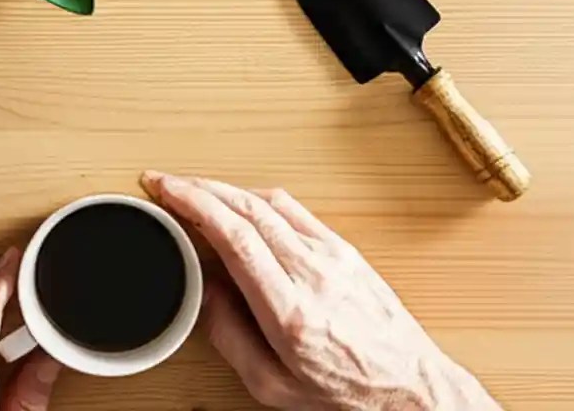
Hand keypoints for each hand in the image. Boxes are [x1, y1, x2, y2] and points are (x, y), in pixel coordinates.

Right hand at [142, 172, 500, 410]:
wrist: (408, 384)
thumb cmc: (346, 390)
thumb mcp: (272, 386)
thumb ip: (230, 337)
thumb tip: (205, 293)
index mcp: (290, 310)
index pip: (236, 237)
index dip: (195, 204)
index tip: (166, 190)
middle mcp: (313, 273)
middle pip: (248, 208)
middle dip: (199, 187)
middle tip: (165, 183)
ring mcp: (333, 255)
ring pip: (270, 202)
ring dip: (226, 189)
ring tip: (196, 192)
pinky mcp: (345, 249)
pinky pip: (295, 210)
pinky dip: (259, 198)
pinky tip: (241, 203)